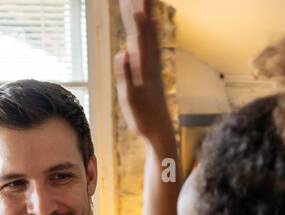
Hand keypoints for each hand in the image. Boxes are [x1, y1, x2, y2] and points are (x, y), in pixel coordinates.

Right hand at [115, 0, 174, 143]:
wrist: (160, 131)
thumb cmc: (143, 119)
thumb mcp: (130, 100)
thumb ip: (126, 75)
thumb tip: (123, 52)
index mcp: (145, 66)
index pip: (140, 34)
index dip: (136, 14)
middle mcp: (152, 61)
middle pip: (146, 27)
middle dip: (141, 6)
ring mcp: (153, 64)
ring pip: (150, 32)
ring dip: (146, 13)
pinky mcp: (153, 69)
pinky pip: (152, 42)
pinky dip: (150, 28)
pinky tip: (149, 21)